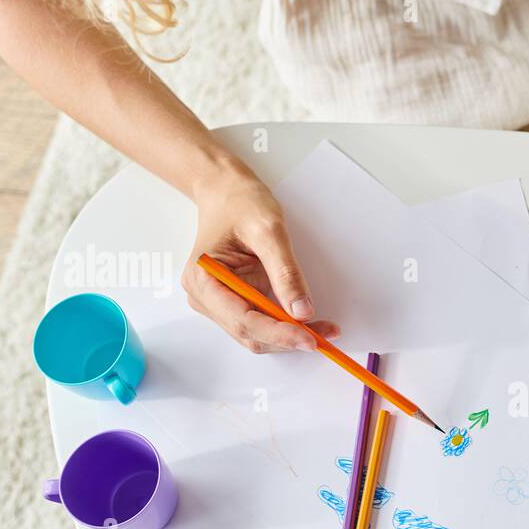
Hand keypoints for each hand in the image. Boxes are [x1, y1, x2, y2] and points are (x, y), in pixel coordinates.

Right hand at [182, 163, 339, 352]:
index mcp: (203, 279)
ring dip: (289, 336)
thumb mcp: (268, 231)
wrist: (226, 190)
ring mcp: (218, 302)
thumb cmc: (240, 202)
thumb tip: (302, 311)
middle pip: (250, 333)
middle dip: (288, 338)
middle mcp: (205, 297)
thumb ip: (285, 273)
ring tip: (323, 329)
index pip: (243, 320)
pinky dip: (285, 327)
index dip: (279, 334)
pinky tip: (307, 322)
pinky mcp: (234, 301)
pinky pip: (261, 322)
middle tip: (326, 336)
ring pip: (257, 334)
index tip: (309, 339)